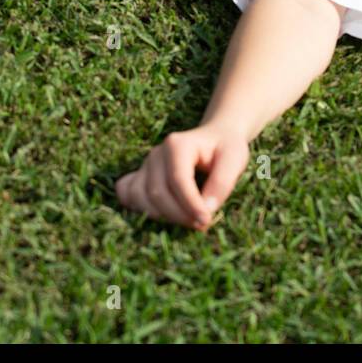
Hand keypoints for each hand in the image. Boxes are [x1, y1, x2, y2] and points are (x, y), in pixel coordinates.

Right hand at [115, 123, 250, 230]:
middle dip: (179, 215)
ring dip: (162, 216)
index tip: (207, 221)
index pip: (178, 180)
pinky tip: (160, 213)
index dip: (190, 204)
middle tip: (202, 224)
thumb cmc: (225, 149)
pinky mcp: (140, 175)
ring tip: (187, 220)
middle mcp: (156, 153)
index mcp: (178, 144)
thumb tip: (206, 210)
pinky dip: (137, 207)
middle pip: (157, 192)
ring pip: (140, 197)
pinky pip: (126, 193)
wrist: (214, 138)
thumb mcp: (234, 159)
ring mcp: (145, 164)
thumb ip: (223, 182)